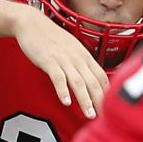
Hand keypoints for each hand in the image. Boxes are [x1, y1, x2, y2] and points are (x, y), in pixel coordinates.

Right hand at [11, 4, 108, 119]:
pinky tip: (66, 103)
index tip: (110, 108)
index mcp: (85, 56)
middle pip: (93, 82)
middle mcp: (77, 58)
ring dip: (85, 100)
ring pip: (78, 83)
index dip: (107, 93)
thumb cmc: (51, 38)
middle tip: (105, 117)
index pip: (102, 77)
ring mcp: (63, 60)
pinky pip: (58, 78)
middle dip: (100, 101)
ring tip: (90, 115)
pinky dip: (63, 91)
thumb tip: (88, 80)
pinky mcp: (49, 61)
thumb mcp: (71, 49)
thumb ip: (80, 64)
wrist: (32, 24)